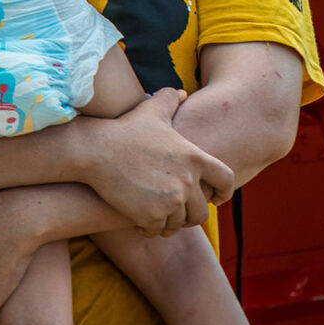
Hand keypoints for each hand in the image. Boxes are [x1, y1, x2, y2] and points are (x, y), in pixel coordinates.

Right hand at [74, 87, 233, 235]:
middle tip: (178, 213)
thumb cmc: (124, 129)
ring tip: (157, 216)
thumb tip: (181, 93)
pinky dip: (150, 228)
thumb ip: (170, 100)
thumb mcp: (151, 109)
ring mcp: (171, 201)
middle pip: (202, 212)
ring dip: (169, 222)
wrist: (97, 150)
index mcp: (194, 157)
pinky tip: (140, 219)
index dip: (225, 192)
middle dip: (191, 215)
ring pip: (179, 224)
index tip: (217, 199)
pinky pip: (157, 231)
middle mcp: (187, 181)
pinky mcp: (151, 216)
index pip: (226, 180)